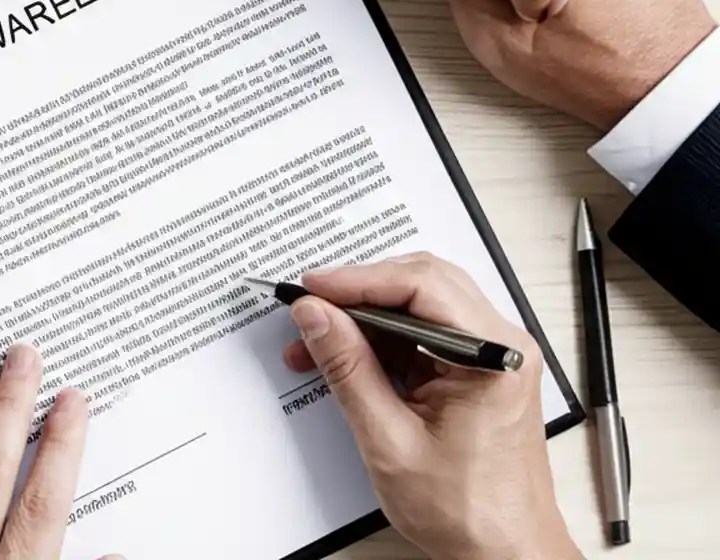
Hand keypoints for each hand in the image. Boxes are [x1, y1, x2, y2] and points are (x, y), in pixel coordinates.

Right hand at [284, 254, 581, 559]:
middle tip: (311, 308)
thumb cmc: (468, 511)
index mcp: (494, 356)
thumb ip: (349, 369)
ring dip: (365, 317)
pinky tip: (345, 356)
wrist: (504, 552)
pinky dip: (381, 340)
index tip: (313, 289)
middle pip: (421, 284)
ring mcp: (492, 355)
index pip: (419, 286)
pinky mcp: (477, 369)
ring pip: (420, 305)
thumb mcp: (389, 439)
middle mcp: (502, 345)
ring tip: (317, 340)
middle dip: (358, 293)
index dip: (357, 280)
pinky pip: (424, 333)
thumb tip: (317, 317)